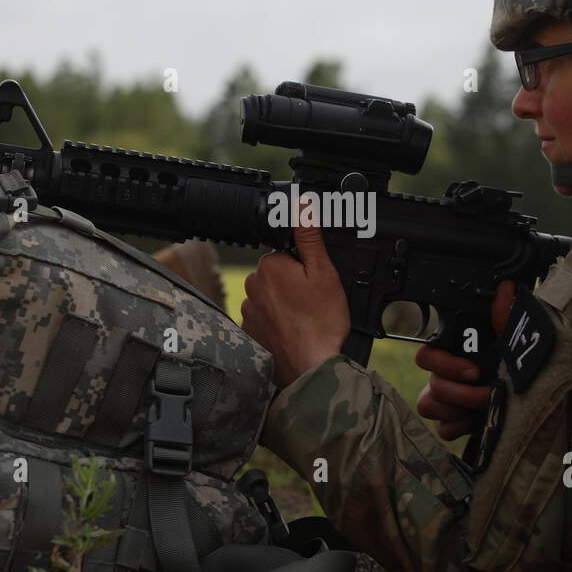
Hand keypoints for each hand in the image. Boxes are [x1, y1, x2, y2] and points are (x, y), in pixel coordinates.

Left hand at [241, 221, 349, 386]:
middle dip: (293, 286)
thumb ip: (309, 236)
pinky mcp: (248, 332)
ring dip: (285, 306)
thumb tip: (301, 204)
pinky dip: (277, 324)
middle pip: (277, 276)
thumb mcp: (323, 273)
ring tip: (304, 320)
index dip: (305, 269)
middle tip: (312, 304)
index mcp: (270, 265)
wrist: (310, 367)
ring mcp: (248, 310)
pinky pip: (264, 319)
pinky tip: (292, 333)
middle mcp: (252, 285)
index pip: (287, 256)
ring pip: (270, 298)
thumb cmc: (320, 322)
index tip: (315, 286)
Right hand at [413, 280, 515, 440]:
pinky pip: (442, 429)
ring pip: (429, 406)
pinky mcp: (451, 423)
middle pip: (432, 385)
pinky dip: (458, 426)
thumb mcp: (511, 343)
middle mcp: (444, 376)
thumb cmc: (514, 367)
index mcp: (453, 355)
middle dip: (461, 393)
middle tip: (486, 393)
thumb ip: (504, 317)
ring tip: (483, 408)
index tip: (474, 370)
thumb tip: (505, 289)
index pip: (426, 356)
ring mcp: (445, 401)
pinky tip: (476, 421)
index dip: (445, 365)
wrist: (530, 401)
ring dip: (457, 409)